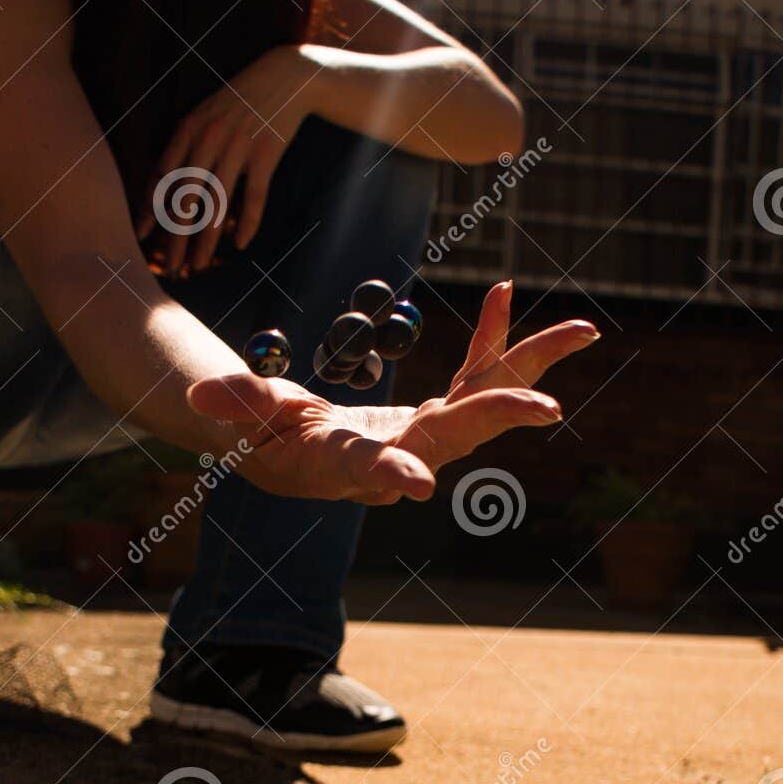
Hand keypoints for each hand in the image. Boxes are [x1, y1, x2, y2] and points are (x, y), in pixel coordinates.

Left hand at [142, 45, 314, 275]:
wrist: (286, 77)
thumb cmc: (240, 101)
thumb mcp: (206, 114)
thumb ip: (185, 144)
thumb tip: (163, 181)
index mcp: (189, 128)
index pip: (163, 176)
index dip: (151, 208)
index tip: (141, 236)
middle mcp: (210, 137)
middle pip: (187, 196)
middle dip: (177, 235)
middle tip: (171, 266)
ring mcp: (239, 145)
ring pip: (218, 202)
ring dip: (206, 239)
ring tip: (198, 265)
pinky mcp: (266, 153)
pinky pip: (254, 195)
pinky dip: (248, 222)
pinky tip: (239, 244)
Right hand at [188, 282, 599, 504]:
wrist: (286, 450)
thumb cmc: (259, 437)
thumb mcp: (241, 419)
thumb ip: (232, 406)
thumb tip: (198, 397)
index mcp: (345, 466)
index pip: (369, 471)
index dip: (391, 475)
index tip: (416, 487)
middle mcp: (398, 457)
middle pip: (456, 434)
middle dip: (501, 412)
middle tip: (549, 403)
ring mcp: (424, 436)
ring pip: (485, 400)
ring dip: (529, 364)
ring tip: (584, 329)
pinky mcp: (434, 416)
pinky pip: (473, 376)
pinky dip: (493, 340)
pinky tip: (506, 296)